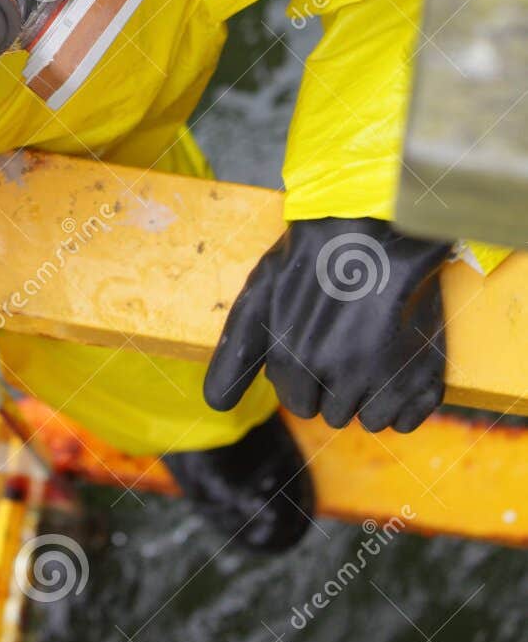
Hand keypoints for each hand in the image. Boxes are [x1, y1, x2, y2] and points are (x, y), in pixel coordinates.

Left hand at [203, 216, 449, 433]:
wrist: (376, 222)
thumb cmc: (314, 256)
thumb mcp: (261, 294)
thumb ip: (237, 350)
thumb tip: (215, 405)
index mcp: (296, 360)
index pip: (298, 402)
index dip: (305, 379)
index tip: (316, 350)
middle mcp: (338, 374)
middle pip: (334, 413)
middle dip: (336, 387)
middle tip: (348, 342)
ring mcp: (386, 375)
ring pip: (370, 419)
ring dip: (370, 396)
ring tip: (374, 349)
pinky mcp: (425, 372)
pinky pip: (407, 420)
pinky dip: (405, 403)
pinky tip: (400, 367)